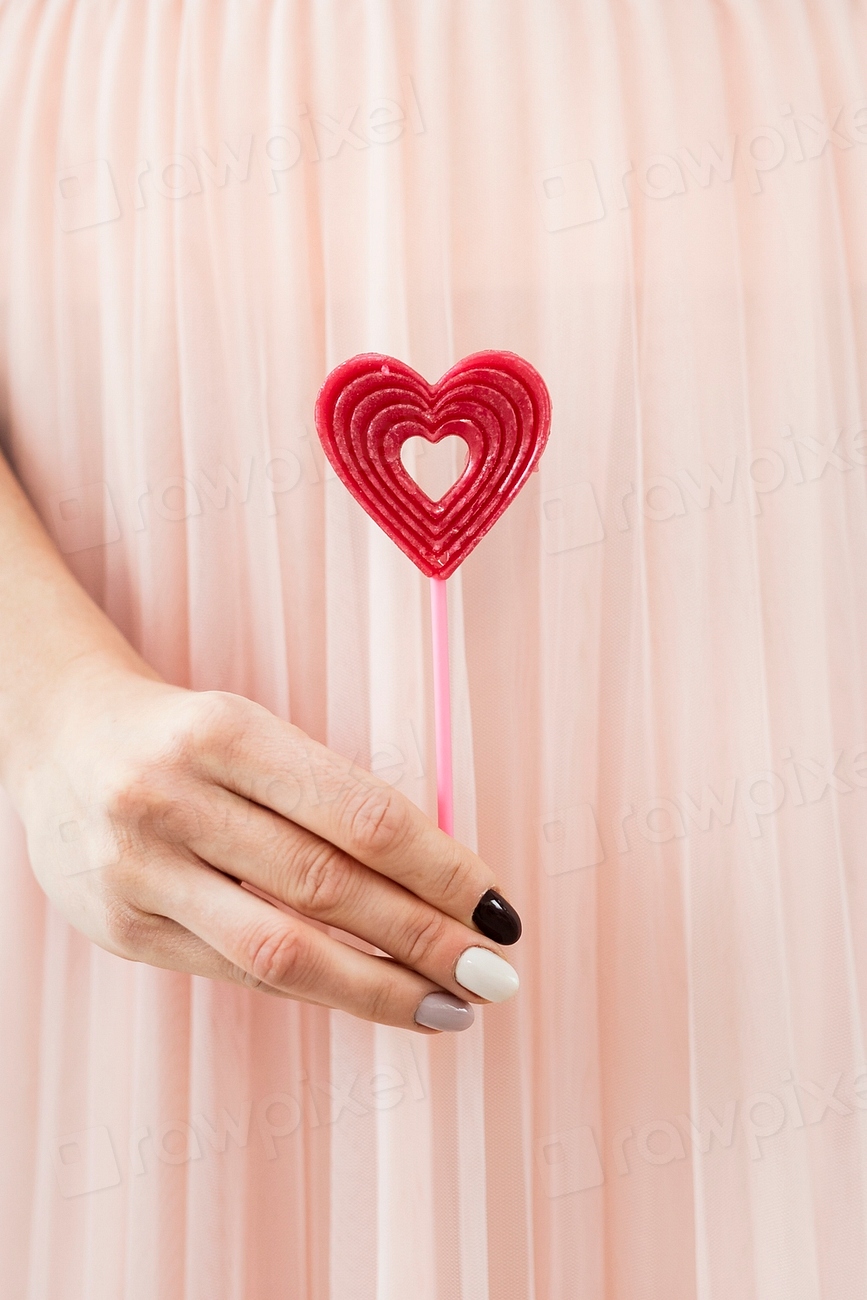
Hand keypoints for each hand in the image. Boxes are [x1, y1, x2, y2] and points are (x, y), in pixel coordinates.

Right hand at [7, 653, 521, 1032]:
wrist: (62, 742)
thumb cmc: (188, 738)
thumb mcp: (253, 733)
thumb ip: (329, 800)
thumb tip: (438, 886)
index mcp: (226, 732)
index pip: (361, 814)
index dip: (442, 869)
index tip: (498, 908)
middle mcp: (175, 798)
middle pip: (328, 886)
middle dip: (425, 938)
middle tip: (494, 973)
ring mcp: (140, 871)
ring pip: (281, 948)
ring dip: (380, 988)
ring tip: (450, 1006)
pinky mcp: (122, 930)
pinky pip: (237, 972)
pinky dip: (315, 992)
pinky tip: (368, 998)